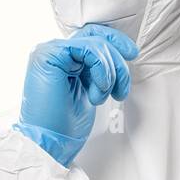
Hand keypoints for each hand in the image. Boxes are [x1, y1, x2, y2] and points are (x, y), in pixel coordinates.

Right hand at [15, 24, 137, 165]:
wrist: (49, 143)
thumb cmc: (65, 125)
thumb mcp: (89, 90)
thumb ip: (96, 69)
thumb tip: (119, 55)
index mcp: (61, 59)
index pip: (91, 36)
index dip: (115, 41)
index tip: (132, 55)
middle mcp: (53, 52)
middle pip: (96, 37)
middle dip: (117, 62)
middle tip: (121, 90)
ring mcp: (48, 51)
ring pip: (95, 44)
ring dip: (109, 73)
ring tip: (100, 97)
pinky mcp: (48, 55)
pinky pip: (87, 49)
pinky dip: (101, 69)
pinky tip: (96, 90)